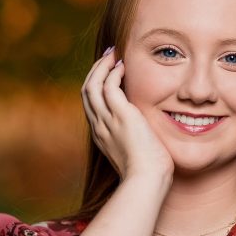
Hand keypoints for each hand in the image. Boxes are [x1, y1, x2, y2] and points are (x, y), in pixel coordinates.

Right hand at [81, 46, 173, 180]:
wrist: (146, 180)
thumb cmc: (148, 173)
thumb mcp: (138, 153)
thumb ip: (137, 140)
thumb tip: (147, 134)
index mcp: (102, 136)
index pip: (92, 105)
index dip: (97, 87)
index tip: (109, 74)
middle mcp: (100, 127)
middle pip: (86, 92)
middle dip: (95, 71)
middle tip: (108, 57)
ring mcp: (107, 121)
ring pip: (92, 86)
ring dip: (102, 67)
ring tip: (114, 54)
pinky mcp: (121, 115)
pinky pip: (109, 87)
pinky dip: (113, 73)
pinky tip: (124, 66)